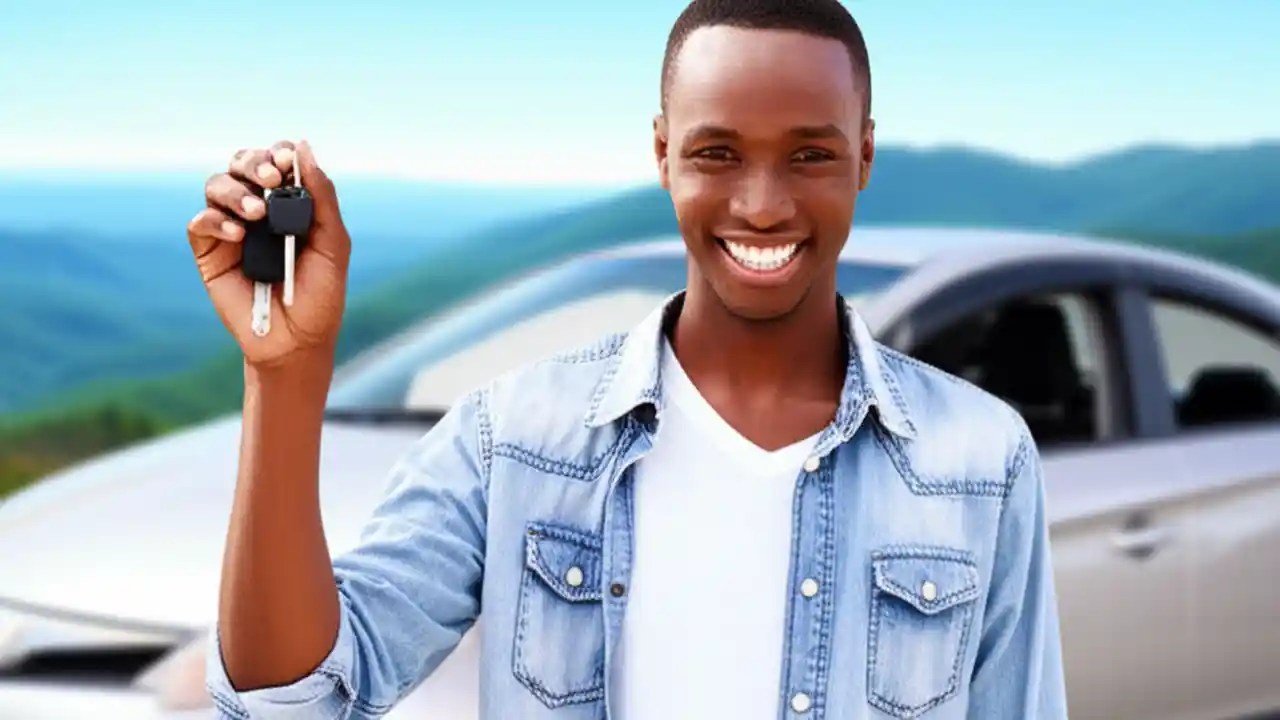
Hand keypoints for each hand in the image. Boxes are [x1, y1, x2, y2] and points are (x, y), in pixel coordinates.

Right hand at [187, 140, 350, 367]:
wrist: (297, 341)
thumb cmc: (320, 295)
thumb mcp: (333, 244)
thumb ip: (321, 197)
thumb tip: (303, 146)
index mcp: (290, 203)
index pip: (276, 161)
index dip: (278, 154)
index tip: (287, 162)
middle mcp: (258, 210)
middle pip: (241, 164)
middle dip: (253, 162)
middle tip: (271, 178)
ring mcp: (232, 229)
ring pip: (217, 185)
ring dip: (236, 191)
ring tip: (257, 213)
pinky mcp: (210, 253)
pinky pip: (200, 222)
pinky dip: (216, 220)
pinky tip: (239, 236)